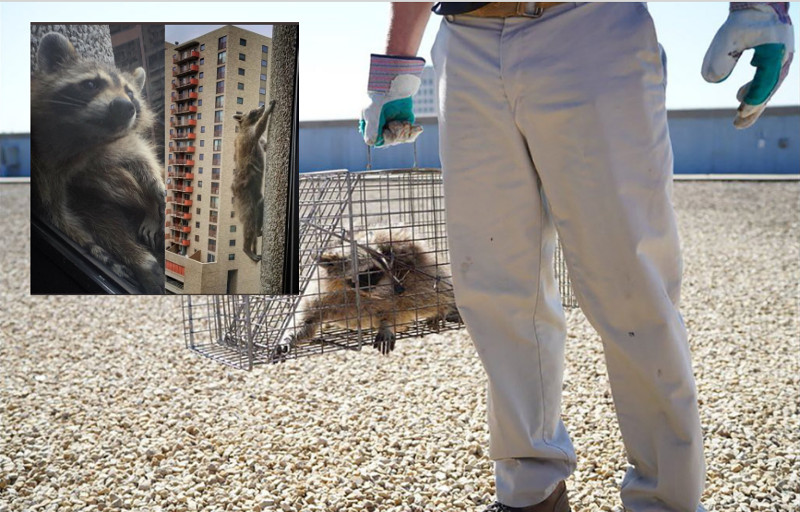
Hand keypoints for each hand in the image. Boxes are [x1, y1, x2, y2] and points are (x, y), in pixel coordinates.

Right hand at [360, 54, 425, 146]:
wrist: (395, 84)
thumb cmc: (380, 95)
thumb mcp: (372, 111)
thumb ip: (371, 128)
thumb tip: (370, 143)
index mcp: (370, 126)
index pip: (377, 141)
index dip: (385, 138)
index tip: (388, 129)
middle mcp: (382, 128)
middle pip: (391, 141)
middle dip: (396, 134)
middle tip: (397, 123)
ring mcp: (394, 126)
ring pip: (401, 138)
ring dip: (404, 132)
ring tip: (404, 122)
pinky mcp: (405, 123)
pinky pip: (410, 135)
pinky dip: (414, 132)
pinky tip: (418, 128)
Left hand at [702, 2, 793, 128]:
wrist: (760, 3)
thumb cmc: (743, 19)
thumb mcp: (726, 36)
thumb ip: (719, 57)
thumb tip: (712, 80)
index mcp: (775, 50)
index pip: (766, 80)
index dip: (754, 97)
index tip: (740, 111)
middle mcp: (783, 56)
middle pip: (770, 88)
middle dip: (754, 108)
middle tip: (738, 124)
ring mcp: (783, 58)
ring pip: (770, 86)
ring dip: (755, 101)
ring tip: (738, 114)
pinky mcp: (777, 58)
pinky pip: (769, 79)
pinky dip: (756, 90)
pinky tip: (740, 95)